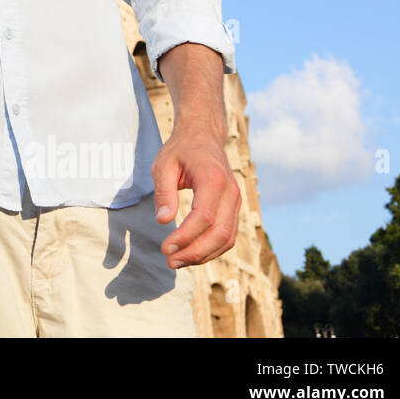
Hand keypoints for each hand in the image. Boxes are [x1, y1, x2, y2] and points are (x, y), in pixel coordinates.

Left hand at [152, 126, 241, 267]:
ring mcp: (236, 201)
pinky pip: (228, 235)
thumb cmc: (180, 150)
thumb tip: (163, 221)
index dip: (186, 236)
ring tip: (177, 261)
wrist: (203, 136)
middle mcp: (231, 192)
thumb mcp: (163, 164)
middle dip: (195, 252)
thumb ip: (164, 192)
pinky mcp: (234, 208)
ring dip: (204, 255)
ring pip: (227, 238)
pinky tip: (191, 254)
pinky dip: (212, 249)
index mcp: (212, 179)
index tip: (166, 248)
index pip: (204, 216)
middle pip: (220, 233)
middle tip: (170, 261)